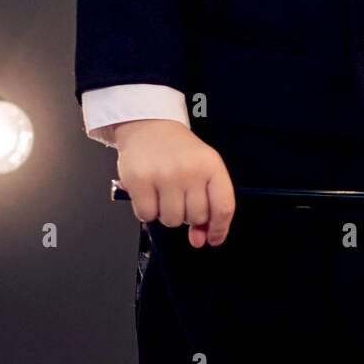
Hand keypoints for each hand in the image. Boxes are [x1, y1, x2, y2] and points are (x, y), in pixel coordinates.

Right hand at [113, 119, 235, 248]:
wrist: (149, 124)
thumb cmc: (177, 150)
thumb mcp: (201, 168)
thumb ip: (206, 203)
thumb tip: (200, 239)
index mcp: (211, 164)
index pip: (223, 207)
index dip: (219, 228)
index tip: (213, 238)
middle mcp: (190, 169)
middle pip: (196, 217)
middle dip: (188, 214)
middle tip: (180, 195)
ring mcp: (164, 174)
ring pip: (172, 220)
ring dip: (166, 213)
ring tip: (164, 192)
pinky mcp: (140, 180)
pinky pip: (147, 215)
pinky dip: (146, 209)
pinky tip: (149, 192)